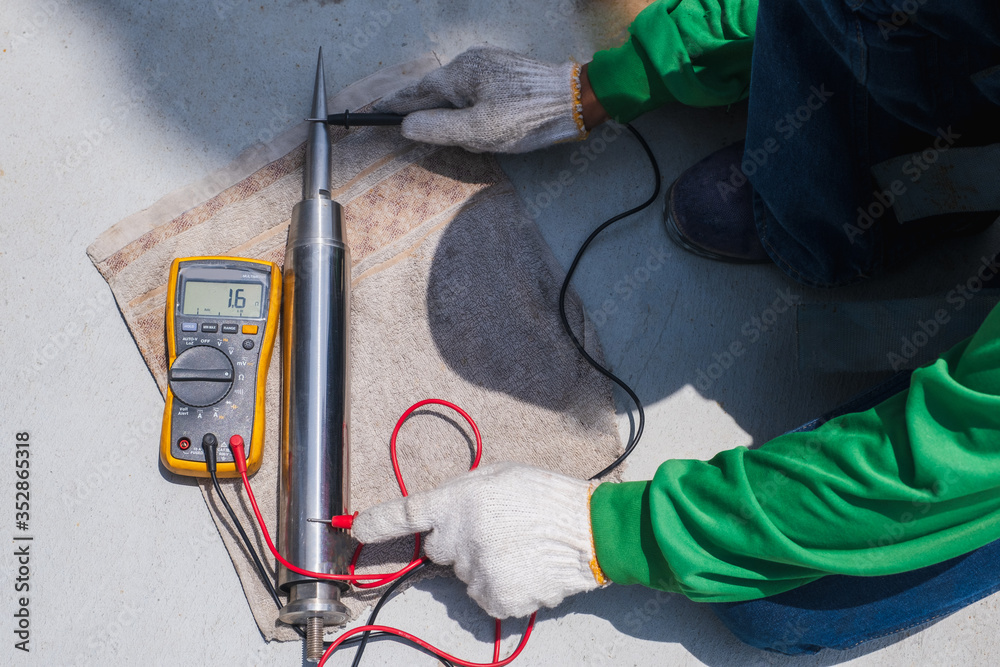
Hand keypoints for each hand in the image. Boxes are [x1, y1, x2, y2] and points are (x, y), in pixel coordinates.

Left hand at [352, 463, 607, 617]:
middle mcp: (460, 537)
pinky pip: (484, 596)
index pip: (405, 514)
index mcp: (458, 500)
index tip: (354, 530)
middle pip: (439, 550)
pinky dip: (500, 587)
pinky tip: (524, 569)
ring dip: (483, 564)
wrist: (588, 530)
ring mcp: (476, 572)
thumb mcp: (498, 474)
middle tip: (496, 531)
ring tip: (519, 548)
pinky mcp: (494, 598)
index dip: (377, 523)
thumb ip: (463, 492)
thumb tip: (444, 512)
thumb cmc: (546, 496)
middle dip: (457, 542)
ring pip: (463, 574)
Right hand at [374, 46, 590, 152]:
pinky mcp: (503, 74)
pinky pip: (477, 96)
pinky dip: (478, 116)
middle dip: (440, 122)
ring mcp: (488, 66)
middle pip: (437, 95)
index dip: (390, 105)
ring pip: (459, 99)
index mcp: (459, 74)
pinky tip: (497, 129)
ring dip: (464, 123)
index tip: (367, 113)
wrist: (575, 101)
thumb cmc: (527, 117)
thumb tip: (405, 125)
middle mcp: (470, 63)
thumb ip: (437, 129)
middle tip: (453, 140)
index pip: (414, 92)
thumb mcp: (477, 132)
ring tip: (489, 138)